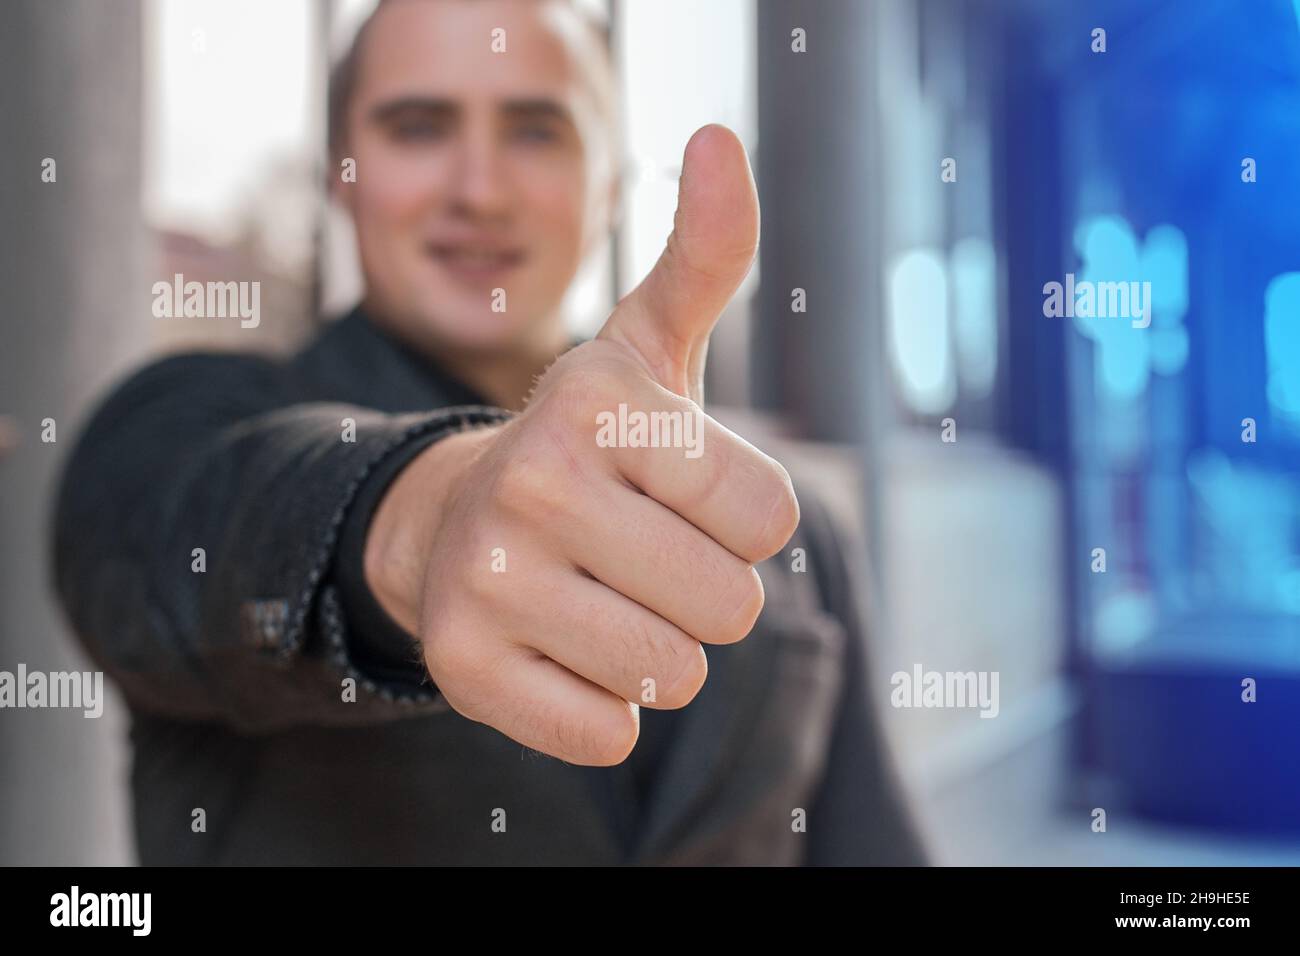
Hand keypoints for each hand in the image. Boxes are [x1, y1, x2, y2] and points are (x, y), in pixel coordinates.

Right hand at [367, 125, 798, 764]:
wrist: (455, 521)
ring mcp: (487, 582)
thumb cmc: (591, 444)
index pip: (771, 519)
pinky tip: (561, 652)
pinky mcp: (464, 669)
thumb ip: (705, 254)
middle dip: (705, 593)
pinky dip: (604, 707)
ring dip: (658, 651)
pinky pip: (607, 735)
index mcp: (597, 406)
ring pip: (673, 675)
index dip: (741, 520)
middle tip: (640, 555)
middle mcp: (531, 485)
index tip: (680, 496)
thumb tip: (718, 136)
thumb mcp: (651, 349)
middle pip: (731, 606)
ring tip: (601, 599)